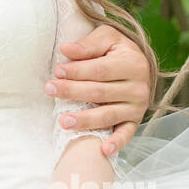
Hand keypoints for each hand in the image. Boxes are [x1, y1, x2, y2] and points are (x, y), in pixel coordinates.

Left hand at [46, 23, 150, 156]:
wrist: (137, 65)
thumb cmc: (116, 50)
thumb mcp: (107, 38)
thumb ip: (88, 44)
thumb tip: (66, 49)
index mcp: (133, 63)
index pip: (100, 69)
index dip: (77, 70)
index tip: (57, 71)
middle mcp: (139, 87)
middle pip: (100, 92)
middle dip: (72, 91)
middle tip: (49, 89)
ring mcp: (137, 107)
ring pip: (108, 115)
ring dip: (85, 120)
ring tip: (63, 121)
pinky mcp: (135, 121)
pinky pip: (126, 134)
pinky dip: (116, 143)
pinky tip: (103, 150)